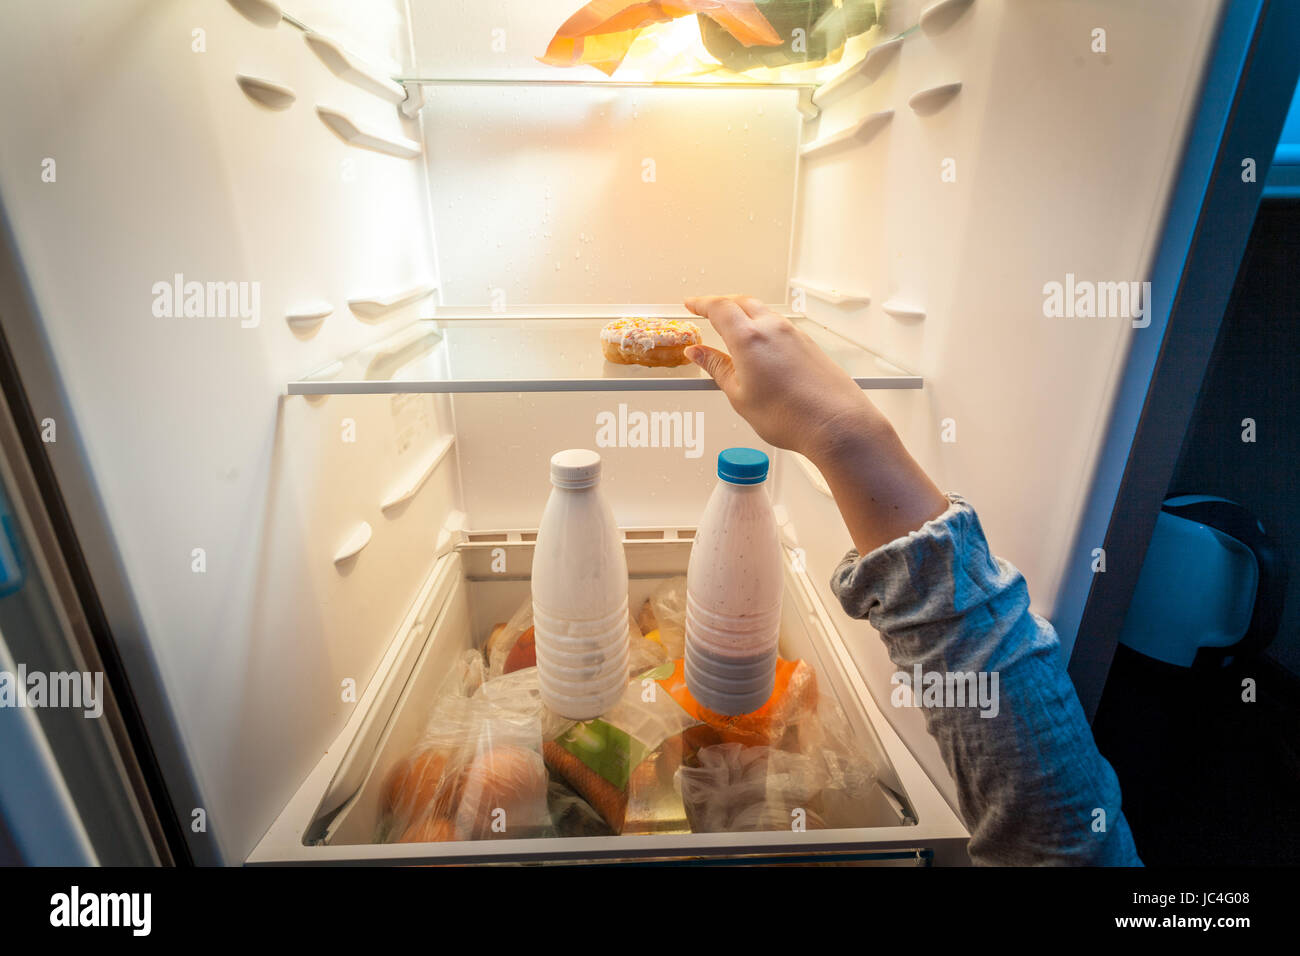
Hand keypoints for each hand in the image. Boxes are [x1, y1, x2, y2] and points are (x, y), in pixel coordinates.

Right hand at [684, 294, 948, 553]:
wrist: (836, 424)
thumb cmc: (787, 416)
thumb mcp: (740, 396)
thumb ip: (717, 368)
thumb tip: (697, 353)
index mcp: (748, 338)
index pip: (719, 308)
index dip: (702, 304)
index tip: (690, 304)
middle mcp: (772, 328)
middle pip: (742, 303)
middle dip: (722, 304)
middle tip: (708, 313)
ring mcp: (794, 335)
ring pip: (763, 313)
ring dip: (744, 314)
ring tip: (733, 331)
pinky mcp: (809, 345)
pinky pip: (780, 327)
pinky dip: (763, 328)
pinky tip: (761, 348)